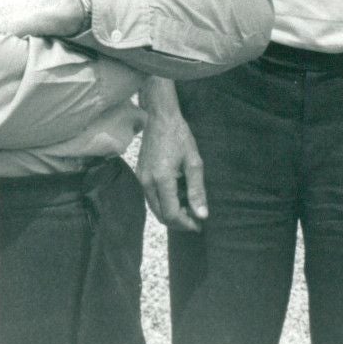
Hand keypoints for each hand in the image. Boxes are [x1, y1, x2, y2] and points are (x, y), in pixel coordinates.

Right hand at [136, 102, 208, 231]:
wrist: (160, 118)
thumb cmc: (179, 137)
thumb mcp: (194, 162)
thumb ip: (197, 190)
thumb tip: (202, 215)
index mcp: (162, 178)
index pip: (171, 213)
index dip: (186, 223)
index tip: (200, 225)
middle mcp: (147, 182)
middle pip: (161, 215)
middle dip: (179, 222)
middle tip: (195, 219)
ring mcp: (141, 179)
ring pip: (155, 208)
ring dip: (171, 213)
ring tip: (188, 208)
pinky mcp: (140, 175)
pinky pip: (151, 198)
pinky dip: (164, 203)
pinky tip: (177, 197)